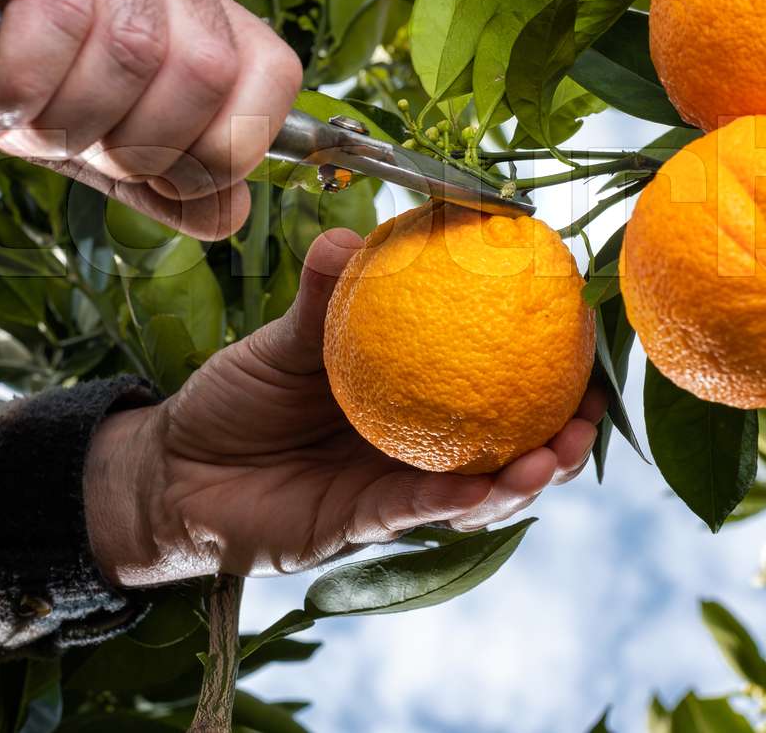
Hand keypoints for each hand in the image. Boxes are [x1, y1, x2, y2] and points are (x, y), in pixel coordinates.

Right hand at [0, 0, 300, 239]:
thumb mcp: (68, 126)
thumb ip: (147, 175)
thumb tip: (229, 219)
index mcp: (195, 7)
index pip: (272, 78)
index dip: (221, 150)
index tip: (145, 174)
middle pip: (207, 78)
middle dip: (132, 146)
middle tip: (58, 142)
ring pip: (134, 54)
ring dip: (62, 119)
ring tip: (8, 115)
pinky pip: (62, 19)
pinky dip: (19, 84)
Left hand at [84, 228, 606, 584]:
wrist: (175, 468)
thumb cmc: (238, 396)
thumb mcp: (285, 338)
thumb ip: (321, 295)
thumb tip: (348, 237)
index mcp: (412, 395)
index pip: (493, 381)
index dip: (545, 370)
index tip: (585, 341)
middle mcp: (417, 446)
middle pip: (508, 446)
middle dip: (559, 438)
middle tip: (591, 413)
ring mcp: (394, 490)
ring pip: (476, 491)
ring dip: (523, 479)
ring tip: (555, 457)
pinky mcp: (360, 527)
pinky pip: (414, 513)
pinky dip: (451, 504)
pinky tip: (483, 489)